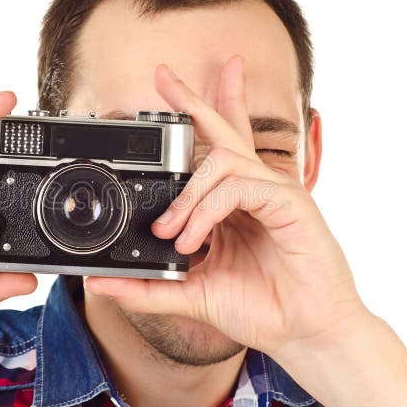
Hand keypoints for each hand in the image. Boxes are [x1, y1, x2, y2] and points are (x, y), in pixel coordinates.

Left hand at [84, 55, 363, 356]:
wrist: (304, 333)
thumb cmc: (260, 309)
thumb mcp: (192, 295)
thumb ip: (148, 287)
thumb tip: (101, 282)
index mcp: (234, 203)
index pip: (213, 150)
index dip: (194, 117)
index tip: (164, 90)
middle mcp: (253, 189)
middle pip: (224, 129)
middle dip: (194, 99)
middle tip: (163, 73)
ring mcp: (274, 192)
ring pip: (222, 160)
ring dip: (186, 194)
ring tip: (171, 232)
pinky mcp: (291, 203)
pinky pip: (239, 187)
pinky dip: (207, 210)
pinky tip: (194, 239)